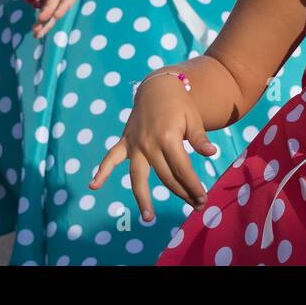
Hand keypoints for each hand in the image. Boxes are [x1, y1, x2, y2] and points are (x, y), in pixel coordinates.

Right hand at [89, 73, 216, 220]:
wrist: (157, 87)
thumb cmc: (179, 104)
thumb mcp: (193, 118)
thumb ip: (199, 138)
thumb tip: (211, 153)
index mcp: (168, 138)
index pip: (182, 169)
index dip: (193, 186)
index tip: (203, 198)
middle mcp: (149, 144)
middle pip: (166, 177)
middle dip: (182, 193)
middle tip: (196, 206)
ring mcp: (134, 144)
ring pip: (138, 176)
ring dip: (142, 198)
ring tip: (148, 217)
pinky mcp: (125, 142)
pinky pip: (111, 158)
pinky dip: (102, 171)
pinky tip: (94, 185)